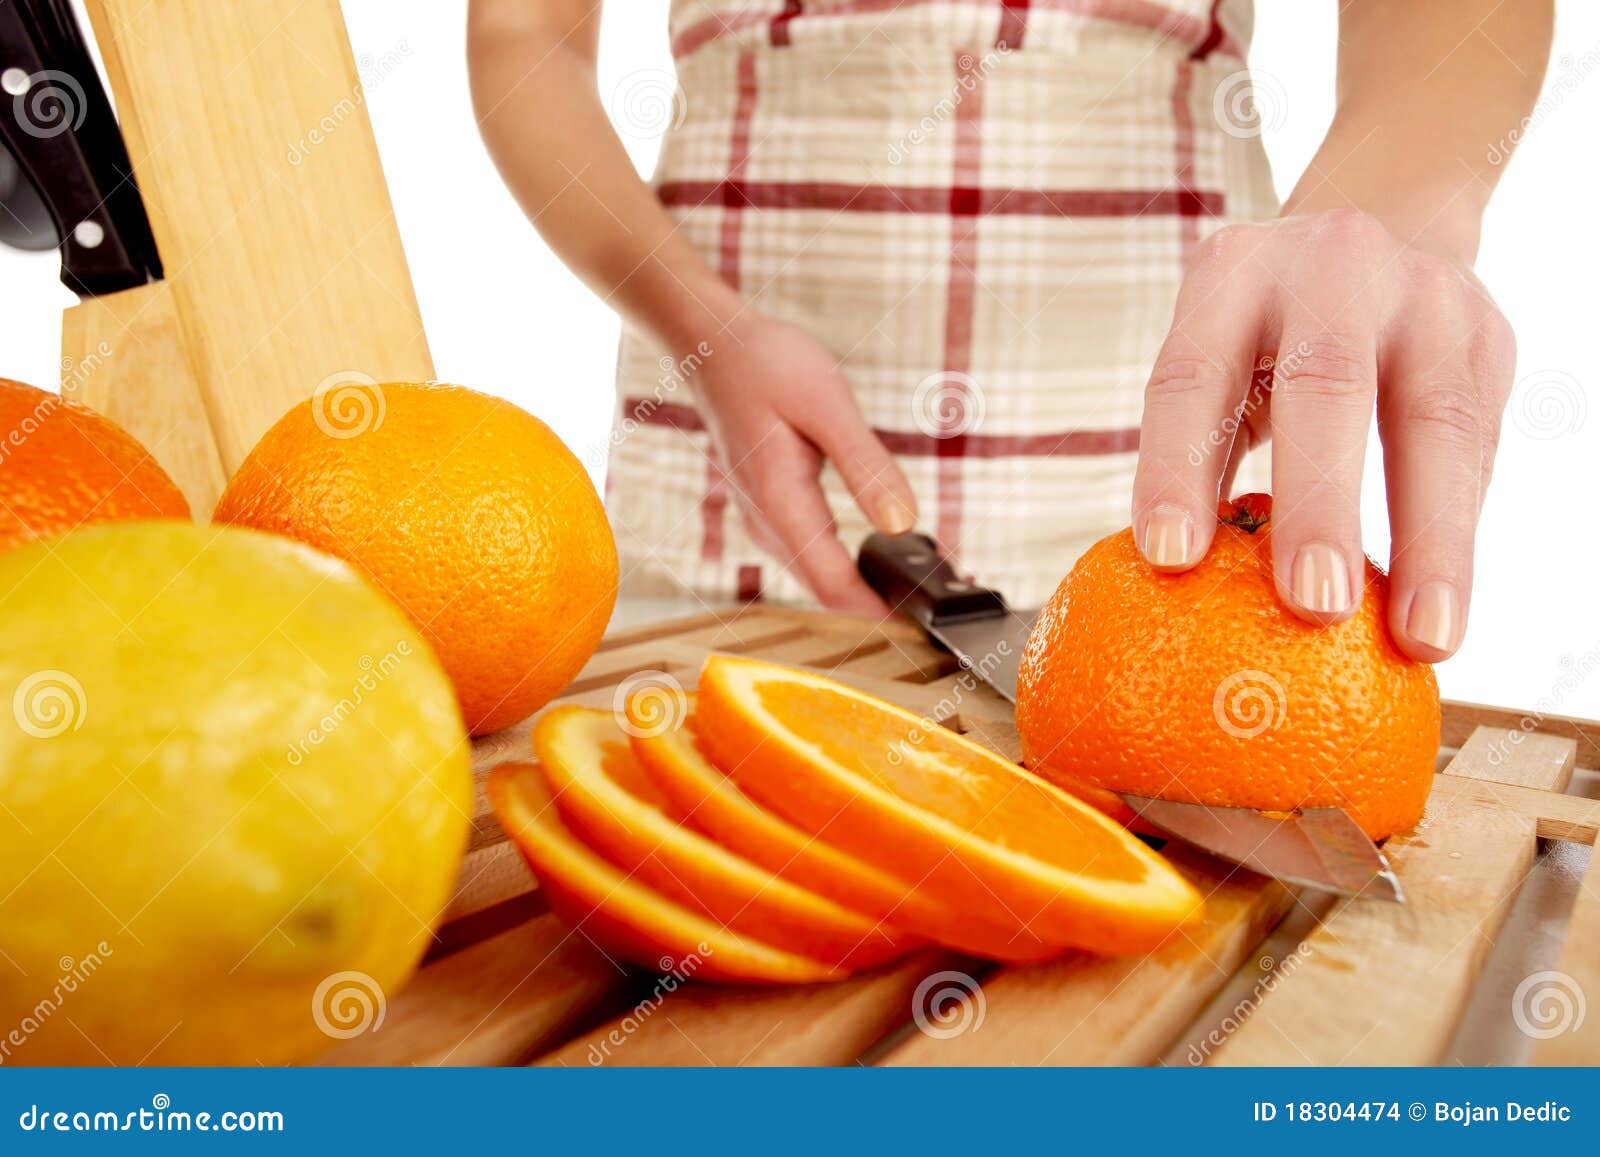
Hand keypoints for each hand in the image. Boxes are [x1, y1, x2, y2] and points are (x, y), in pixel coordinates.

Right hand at [692, 312, 917, 613]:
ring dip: (869, 587)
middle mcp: (767, 524)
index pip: (832, 585)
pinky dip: (852, 565)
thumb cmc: (767, 365)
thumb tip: (904, 523)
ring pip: (820, 576)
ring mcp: (766, 522)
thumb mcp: (827, 404)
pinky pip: (814, 555)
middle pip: (828, 591)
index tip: (927, 621)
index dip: (880, 612)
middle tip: (947, 597)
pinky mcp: (773, 514)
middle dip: (884, 604)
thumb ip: (866, 466)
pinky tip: (888, 557)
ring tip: (927, 582)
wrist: (715, 347)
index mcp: (779, 503)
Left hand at [1132, 208, 1515, 660]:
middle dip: (1319, 502)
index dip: (1175, 468)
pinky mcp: (1487, 337)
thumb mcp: (1220, 355)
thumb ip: (1202, 448)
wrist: (1386, 225)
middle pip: (1325, 385)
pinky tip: (1443, 605)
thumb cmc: (1268, 334)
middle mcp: (1329, 268)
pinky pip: (1477, 446)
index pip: (1191, 377)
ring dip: (1430, 539)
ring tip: (1420, 637)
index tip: (1168, 560)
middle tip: (1311, 605)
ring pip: (1436, 421)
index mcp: (1231, 276)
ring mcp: (1422, 293)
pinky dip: (1459, 529)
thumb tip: (1178, 585)